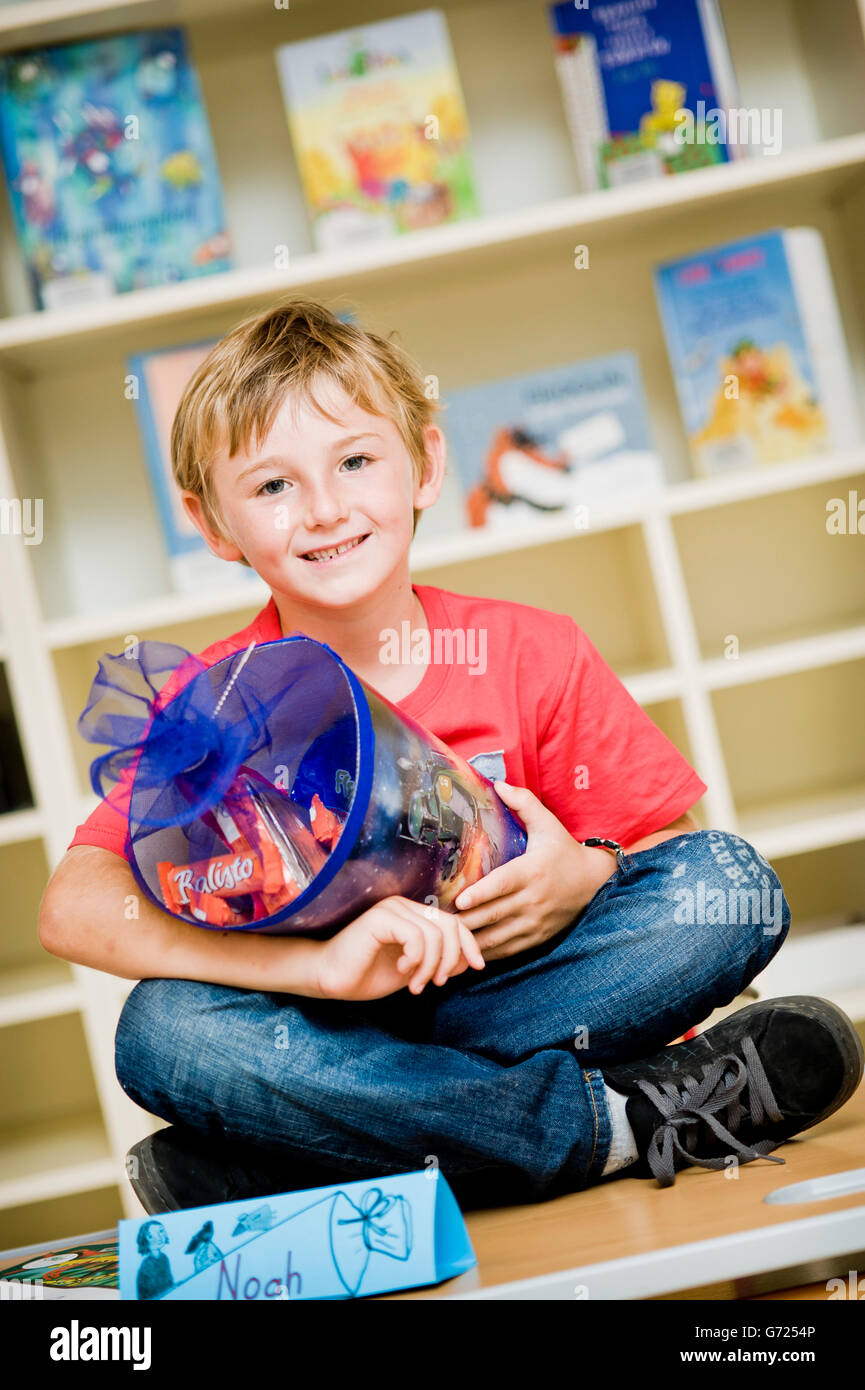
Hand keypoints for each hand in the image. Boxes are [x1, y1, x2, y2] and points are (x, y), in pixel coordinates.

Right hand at [316, 896, 484, 1001]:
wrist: (329, 978)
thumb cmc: (367, 974)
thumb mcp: (415, 971)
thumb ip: (440, 962)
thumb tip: (471, 959)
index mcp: (414, 915)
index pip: (455, 922)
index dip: (471, 944)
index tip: (478, 967)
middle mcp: (405, 905)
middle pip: (451, 925)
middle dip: (452, 959)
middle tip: (438, 983)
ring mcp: (392, 908)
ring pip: (436, 935)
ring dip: (431, 967)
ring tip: (416, 985)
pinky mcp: (381, 918)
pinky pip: (416, 937)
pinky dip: (416, 959)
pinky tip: (401, 971)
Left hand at [452, 781, 616, 960]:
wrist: (595, 883)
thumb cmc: (564, 850)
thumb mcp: (548, 824)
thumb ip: (524, 803)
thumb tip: (498, 783)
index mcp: (532, 871)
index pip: (503, 885)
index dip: (481, 894)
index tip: (460, 900)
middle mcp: (533, 900)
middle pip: (493, 915)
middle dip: (464, 922)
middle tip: (435, 923)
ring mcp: (535, 923)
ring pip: (497, 938)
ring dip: (469, 942)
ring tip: (443, 940)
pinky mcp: (537, 938)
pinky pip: (507, 951)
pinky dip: (484, 953)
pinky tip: (462, 953)